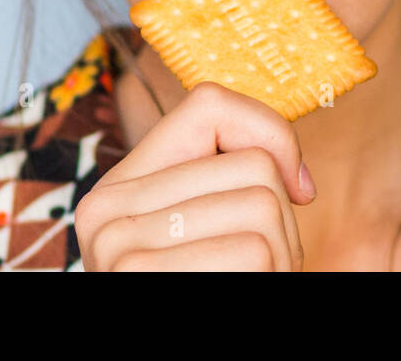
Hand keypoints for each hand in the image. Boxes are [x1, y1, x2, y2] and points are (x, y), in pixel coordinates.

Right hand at [74, 81, 314, 270]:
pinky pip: (252, 252)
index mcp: (120, 187)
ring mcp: (117, 250)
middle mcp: (105, 211)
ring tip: (247, 285)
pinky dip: (269, 279)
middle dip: (283, 222)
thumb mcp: (211, 233)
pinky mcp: (141, 279)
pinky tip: (240, 298)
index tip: (294, 188)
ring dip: (282, 257)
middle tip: (257, 268)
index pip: (210, 102)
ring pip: (261, 206)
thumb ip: (227, 182)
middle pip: (253, 167)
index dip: (271, 134)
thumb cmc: (215, 290)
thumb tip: (295, 176)